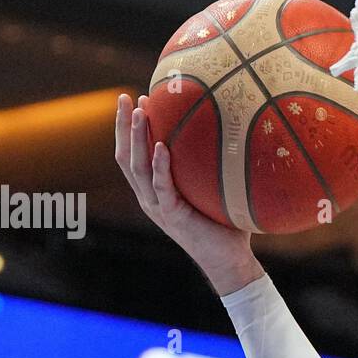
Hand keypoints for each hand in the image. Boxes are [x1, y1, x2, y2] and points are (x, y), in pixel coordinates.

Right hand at [114, 93, 263, 295]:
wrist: (229, 261)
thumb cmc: (226, 224)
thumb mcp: (213, 189)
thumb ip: (212, 165)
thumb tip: (233, 130)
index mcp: (155, 192)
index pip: (133, 155)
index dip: (127, 129)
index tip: (133, 100)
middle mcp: (150, 198)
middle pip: (126, 157)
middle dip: (124, 126)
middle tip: (127, 97)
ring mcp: (158, 208)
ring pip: (138, 168)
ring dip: (137, 138)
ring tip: (142, 111)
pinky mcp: (173, 216)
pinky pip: (163, 187)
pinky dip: (160, 165)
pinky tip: (161, 145)